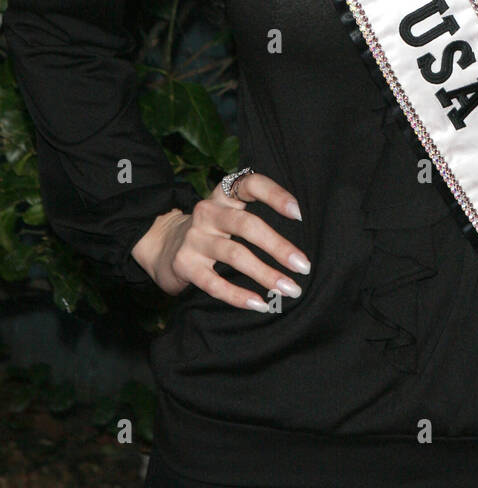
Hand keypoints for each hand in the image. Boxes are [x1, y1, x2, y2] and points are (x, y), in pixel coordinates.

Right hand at [131, 172, 308, 309]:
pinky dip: (239, 295)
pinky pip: (215, 283)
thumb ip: (255, 215)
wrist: (164, 246)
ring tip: (289, 289)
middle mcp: (207, 212)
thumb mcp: (229, 212)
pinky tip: (260, 304)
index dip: (275, 194)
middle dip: (278, 246)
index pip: (250, 183)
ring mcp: (194, 238)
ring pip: (235, 254)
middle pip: (246, 225)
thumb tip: (298, 244)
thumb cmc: (214, 230)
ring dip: (266, 274)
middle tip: (303, 265)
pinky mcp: (185, 264)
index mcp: (223, 195)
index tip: (298, 213)